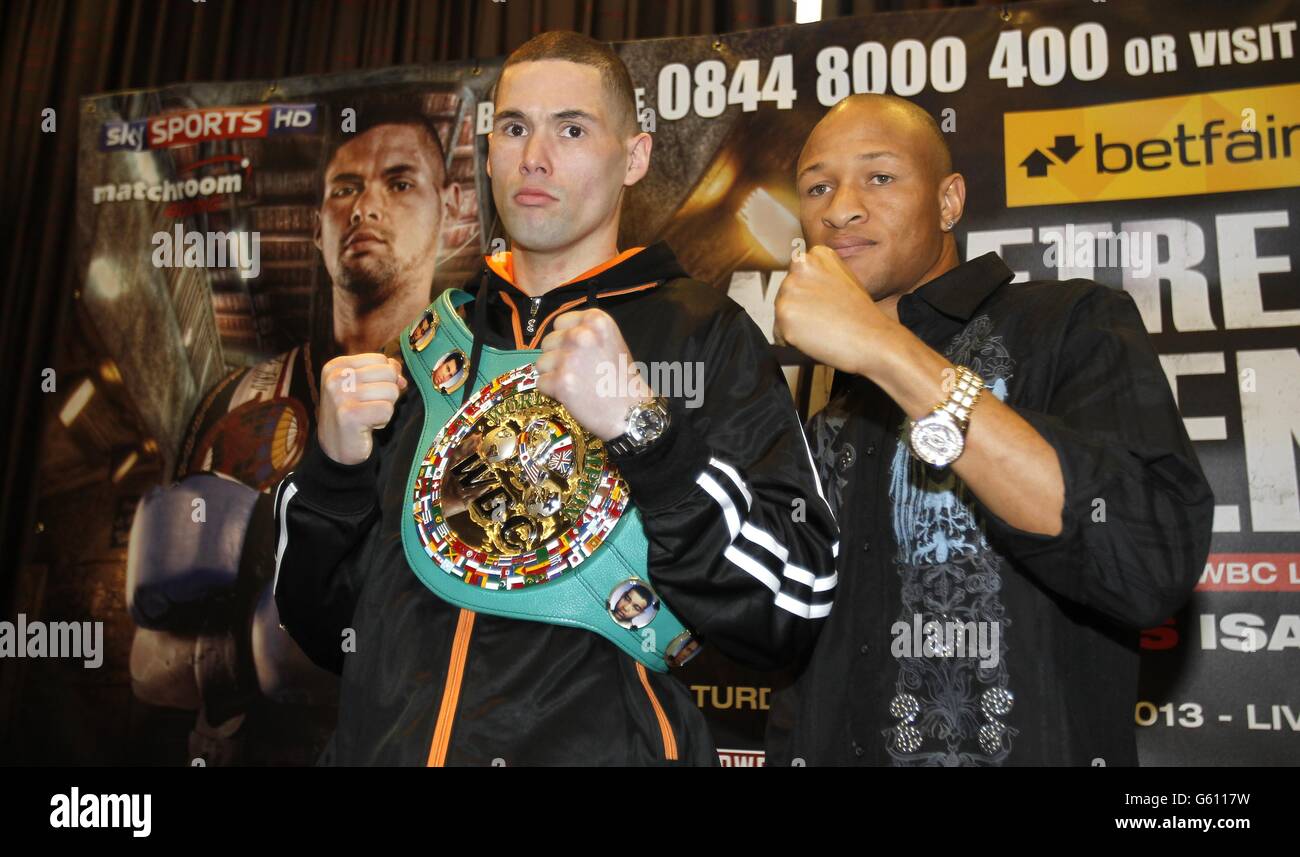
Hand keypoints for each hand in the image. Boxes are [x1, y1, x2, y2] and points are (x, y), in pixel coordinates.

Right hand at [317, 354, 407, 464]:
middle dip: (387, 393)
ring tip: (368, 416)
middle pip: (388, 372)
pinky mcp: (350, 414)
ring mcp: (341, 395)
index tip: (369, 394)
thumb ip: (383, 373)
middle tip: (370, 406)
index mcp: (337, 365)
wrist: (335, 448)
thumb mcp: (363, 386)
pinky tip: (368, 426)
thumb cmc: (353, 413)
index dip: (385, 377)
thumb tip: (401, 376)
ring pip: (391, 391)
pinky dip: (383, 420)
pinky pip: (387, 410)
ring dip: (385, 407)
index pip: (381, 359)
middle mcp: (336, 377)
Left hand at [535, 309, 653, 440]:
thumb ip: (585, 334)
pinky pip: (541, 383)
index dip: (564, 339)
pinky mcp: (561, 381)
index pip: (560, 322)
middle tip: (579, 371)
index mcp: (595, 320)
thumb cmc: (620, 379)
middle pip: (548, 342)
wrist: (630, 410)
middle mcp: (581, 334)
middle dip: (557, 357)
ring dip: (553, 374)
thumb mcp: (610, 342)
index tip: (577, 352)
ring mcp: (570, 358)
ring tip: (577, 383)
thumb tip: (556, 339)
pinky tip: (572, 395)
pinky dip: (552, 392)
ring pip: (541, 363)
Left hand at [774, 244, 899, 377]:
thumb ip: (819, 278)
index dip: (810, 298)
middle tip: (827, 318)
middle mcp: (800, 265)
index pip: (797, 280)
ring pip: (781, 314)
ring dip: (797, 326)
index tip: (827, 304)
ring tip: (823, 327)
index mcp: (817, 254)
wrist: (872, 338)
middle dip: (801, 311)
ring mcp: (790, 288)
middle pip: (786, 296)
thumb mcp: (843, 281)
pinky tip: (815, 337)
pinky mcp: (784, 311)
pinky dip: (792, 341)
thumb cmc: (861, 316)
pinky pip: (778, 334)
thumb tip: (801, 289)